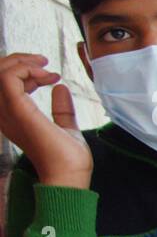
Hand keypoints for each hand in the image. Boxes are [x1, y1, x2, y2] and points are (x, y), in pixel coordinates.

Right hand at [0, 53, 90, 187]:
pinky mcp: (17, 110)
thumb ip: (61, 109)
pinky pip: (7, 78)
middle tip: (45, 62)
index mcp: (12, 117)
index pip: (4, 84)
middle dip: (19, 61)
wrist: (70, 175)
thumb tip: (60, 87)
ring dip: (22, 62)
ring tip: (45, 67)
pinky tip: (46, 76)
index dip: (24, 71)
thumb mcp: (65, 127)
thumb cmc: (68, 160)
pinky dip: (25, 69)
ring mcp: (7, 112)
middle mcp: (4, 114)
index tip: (52, 74)